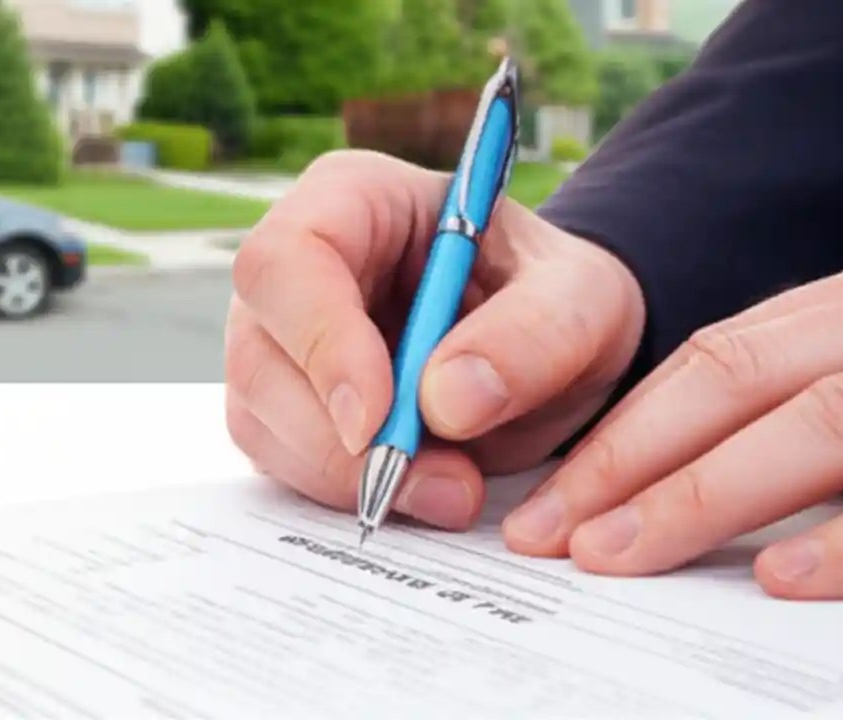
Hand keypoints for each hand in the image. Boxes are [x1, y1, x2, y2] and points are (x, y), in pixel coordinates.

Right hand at [224, 150, 644, 529]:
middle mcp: (295, 271)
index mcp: (353, 201)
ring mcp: (279, 344)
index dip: (319, 340)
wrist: (553, 352)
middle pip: (258, 354)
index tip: (378, 418)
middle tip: (445, 484)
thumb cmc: (556, 299)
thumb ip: (534, 334)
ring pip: (261, 420)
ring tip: (455, 490)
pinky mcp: (286, 412)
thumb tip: (445, 401)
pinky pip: (284, 465)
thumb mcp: (584, 299)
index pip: (286, 260)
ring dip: (350, 477)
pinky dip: (349, 494)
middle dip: (340, 439)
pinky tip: (423, 490)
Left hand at [503, 253, 842, 599]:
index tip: (548, 500)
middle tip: (540, 534)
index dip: (622, 430)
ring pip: (821, 421)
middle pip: (740, 377)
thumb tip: (659, 493)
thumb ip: (797, 415)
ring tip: (609, 554)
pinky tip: (777, 577)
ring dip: (702, 493)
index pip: (718, 359)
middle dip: (624, 459)